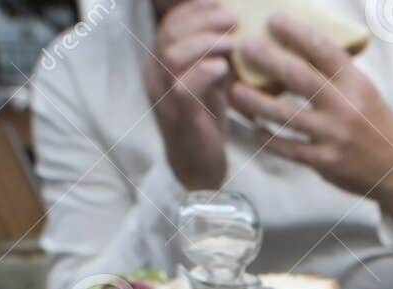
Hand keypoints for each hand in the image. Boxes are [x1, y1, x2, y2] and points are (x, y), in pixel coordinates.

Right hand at [143, 0, 236, 190]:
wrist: (199, 168)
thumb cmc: (206, 119)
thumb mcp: (211, 76)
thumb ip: (216, 51)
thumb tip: (237, 21)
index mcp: (160, 63)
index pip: (169, 23)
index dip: (195, 9)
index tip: (223, 4)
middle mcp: (155, 77)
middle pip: (170, 33)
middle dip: (204, 20)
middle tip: (233, 20)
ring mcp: (164, 98)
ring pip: (173, 56)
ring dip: (207, 43)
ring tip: (233, 44)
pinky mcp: (179, 118)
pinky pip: (183, 87)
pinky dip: (205, 72)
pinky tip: (224, 68)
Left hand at [228, 15, 392, 230]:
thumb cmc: (374, 124)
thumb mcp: (363, 91)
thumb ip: (336, 74)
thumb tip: (301, 47)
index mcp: (355, 82)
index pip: (323, 49)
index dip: (296, 32)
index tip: (273, 20)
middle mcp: (344, 106)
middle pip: (299, 77)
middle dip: (267, 60)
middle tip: (243, 47)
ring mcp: (332, 135)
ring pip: (286, 115)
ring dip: (255, 102)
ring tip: (234, 92)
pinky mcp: (323, 161)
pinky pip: (288, 148)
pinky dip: (267, 138)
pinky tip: (252, 129)